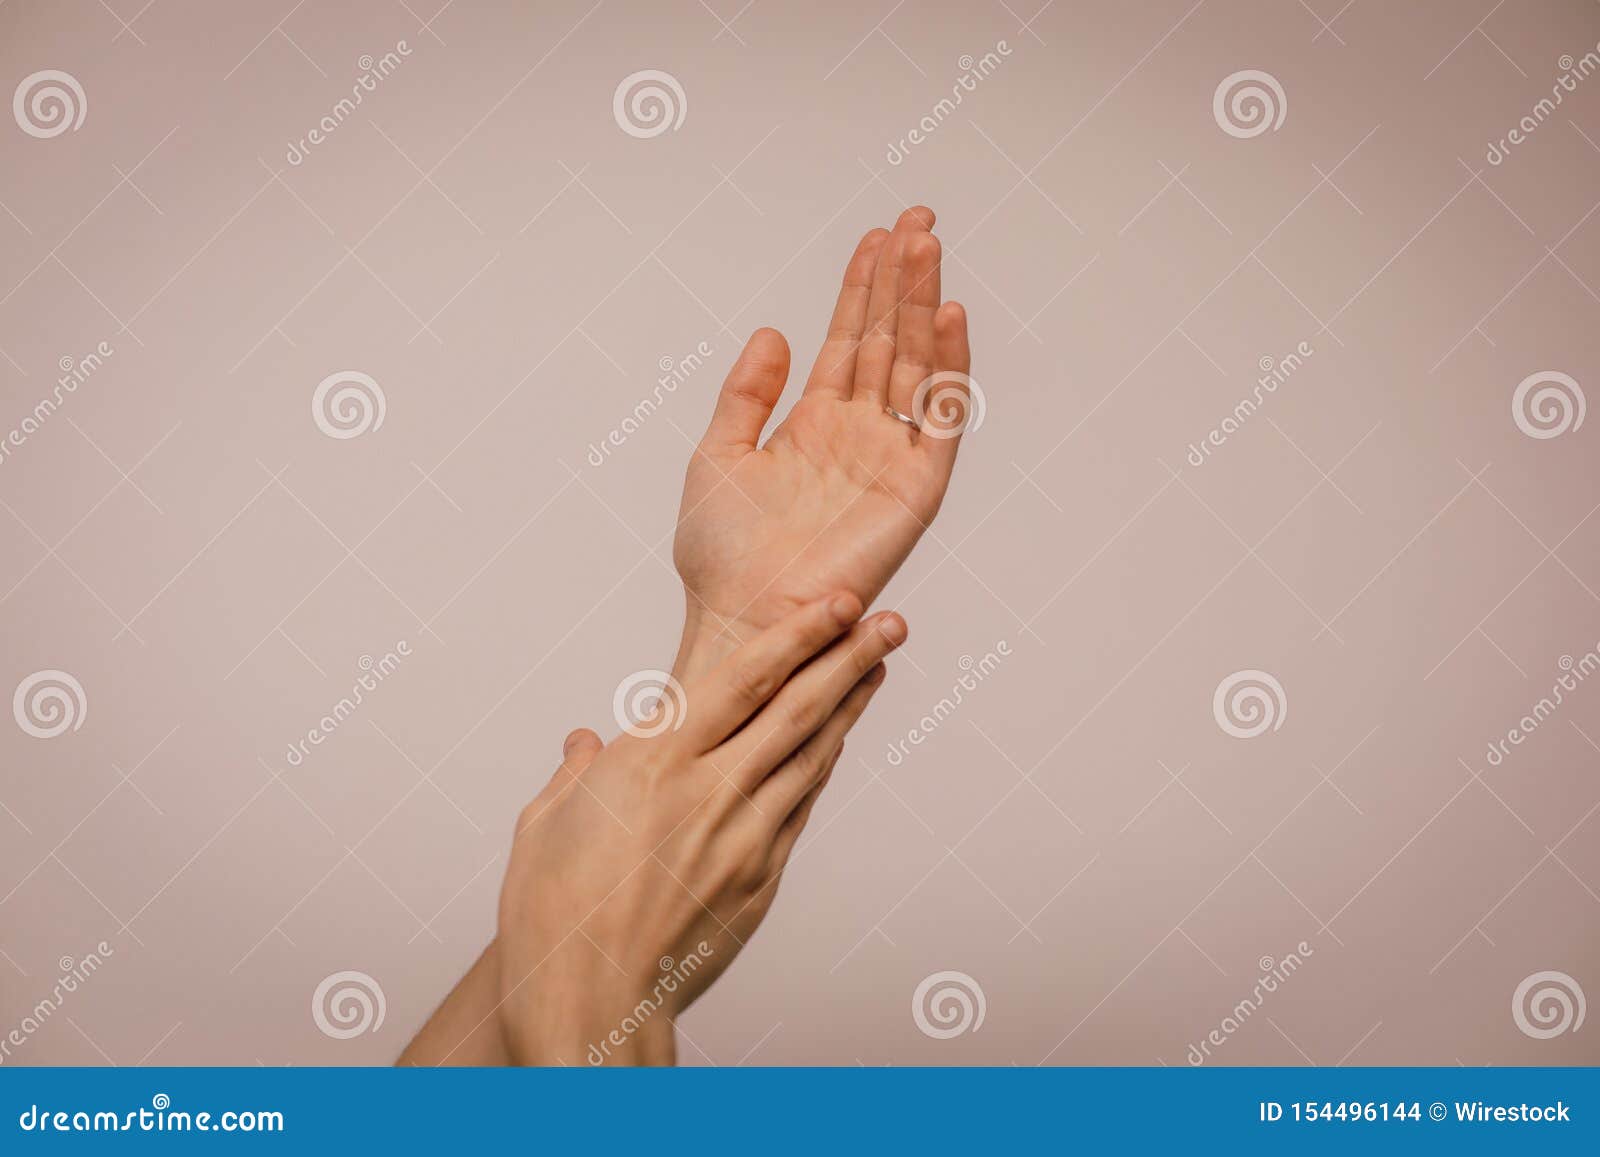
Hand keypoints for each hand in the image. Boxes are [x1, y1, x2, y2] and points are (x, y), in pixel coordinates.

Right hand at [494, 593, 905, 1064]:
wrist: (591, 1004)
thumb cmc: (553, 916)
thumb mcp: (544, 826)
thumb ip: (574, 774)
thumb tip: (585, 744)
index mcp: (655, 762)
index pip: (745, 679)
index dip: (799, 635)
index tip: (839, 604)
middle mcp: (711, 790)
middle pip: (797, 708)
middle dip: (847, 656)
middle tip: (890, 620)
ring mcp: (744, 837)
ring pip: (811, 756)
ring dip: (848, 706)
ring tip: (876, 666)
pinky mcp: (759, 880)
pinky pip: (800, 809)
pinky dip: (820, 769)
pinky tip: (834, 745)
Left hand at [671, 207, 971, 680]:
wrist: (741, 617)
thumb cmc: (721, 556)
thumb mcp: (718, 456)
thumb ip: (747, 394)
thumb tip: (774, 332)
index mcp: (814, 424)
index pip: (848, 340)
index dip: (862, 287)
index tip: (877, 235)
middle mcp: (859, 434)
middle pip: (889, 340)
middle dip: (902, 280)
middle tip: (918, 219)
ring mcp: (890, 459)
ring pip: (915, 366)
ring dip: (925, 306)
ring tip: (928, 247)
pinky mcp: (914, 491)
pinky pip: (939, 421)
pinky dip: (948, 369)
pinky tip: (949, 317)